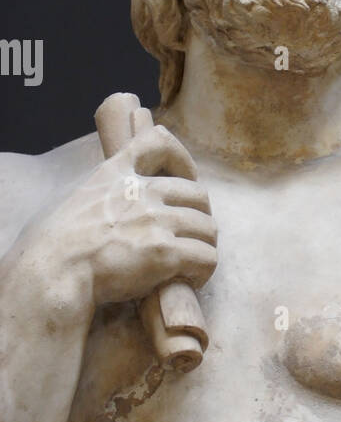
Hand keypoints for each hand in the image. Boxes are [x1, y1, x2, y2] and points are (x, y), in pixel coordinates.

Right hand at [22, 125, 217, 313]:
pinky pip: (207, 258)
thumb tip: (114, 205)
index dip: (182, 159)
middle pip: (198, 195)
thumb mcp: (76, 198)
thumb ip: (102, 192)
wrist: (51, 274)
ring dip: (204, 246)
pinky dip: (204, 270)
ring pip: (208, 228)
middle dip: (201, 216)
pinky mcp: (165, 252)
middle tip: (191, 236)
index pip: (158, 141)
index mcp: (117, 173)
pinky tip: (190, 279)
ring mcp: (156, 221)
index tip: (186, 179)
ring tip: (192, 263)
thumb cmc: (54, 246)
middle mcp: (141, 192)